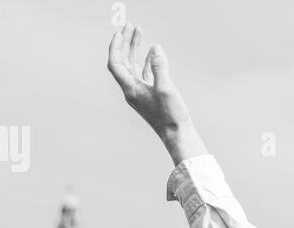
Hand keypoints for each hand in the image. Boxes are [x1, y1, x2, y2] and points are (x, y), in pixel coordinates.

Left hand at [107, 23, 206, 163]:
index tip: (121, 31)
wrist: (177, 136)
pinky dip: (145, 61)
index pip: (116, 63)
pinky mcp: (150, 96)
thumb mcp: (166, 88)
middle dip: (126, 42)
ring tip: (139, 32)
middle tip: (131, 26)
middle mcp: (131, 90)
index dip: (116, 46)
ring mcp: (140, 93)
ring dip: (134, 49)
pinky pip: (143, 74)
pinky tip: (152, 53)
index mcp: (130, 89)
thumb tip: (155, 48)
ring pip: (133, 66)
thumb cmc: (171, 116)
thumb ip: (159, 66)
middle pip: (123, 62)